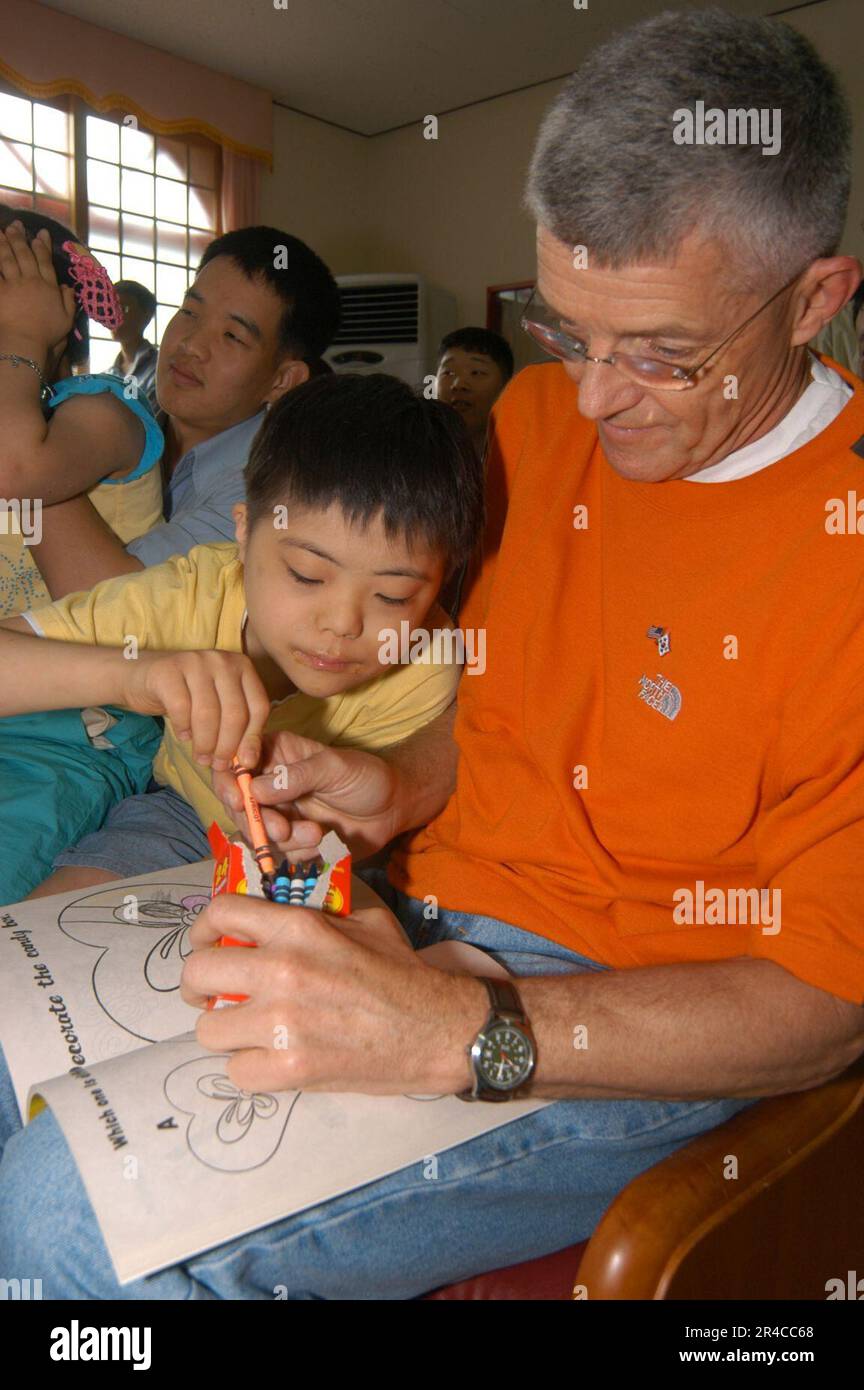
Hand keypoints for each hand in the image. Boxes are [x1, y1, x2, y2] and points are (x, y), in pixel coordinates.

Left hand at [0, 222, 74, 356]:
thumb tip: (67, 286)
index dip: (43, 246)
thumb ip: (68, 301)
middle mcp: (31, 281)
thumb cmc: (47, 334)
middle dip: (20, 239)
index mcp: (48, 287)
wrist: (25, 341)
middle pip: (25, 255)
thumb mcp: (66, 320)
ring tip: (0, 232)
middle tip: (15, 225)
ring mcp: (14, 285)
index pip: (45, 262)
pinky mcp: (0, 292)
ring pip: (8, 260)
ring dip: (4, 244)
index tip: (40, 234)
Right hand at [122, 649, 270, 769]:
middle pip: (234, 712)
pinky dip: (183, 728)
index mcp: (242, 666)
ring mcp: (195, 661)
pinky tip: (183, 736)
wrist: (144, 676)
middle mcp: (222, 660)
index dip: (253, 738)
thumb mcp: (219, 707)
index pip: (258, 706)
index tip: (245, 763)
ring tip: (201, 757)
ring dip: (205, 743)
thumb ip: (237, 728)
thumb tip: (249, 761)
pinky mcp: (168, 670)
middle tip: (218, 765)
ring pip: (208, 713)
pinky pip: (181, 708)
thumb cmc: (188, 695)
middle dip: (227, 746)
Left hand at [182, 892, 484, 1093]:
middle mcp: (282, 970)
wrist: (437, 1028)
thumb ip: (316, 909)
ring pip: (208, 1030)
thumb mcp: (363, 919)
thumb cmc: (401, 971)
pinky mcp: (290, 1068)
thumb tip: (277, 902)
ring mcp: (282, 1023)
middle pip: (198, 972)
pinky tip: (272, 1059)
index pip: (220, 912)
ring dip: (226, 1031)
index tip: (208, 942)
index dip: (203, 928)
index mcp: (298, 927)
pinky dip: (251, 1068)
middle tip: (215, 994)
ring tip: (248, 1031)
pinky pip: (235, 1071)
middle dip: (200, 985)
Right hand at [211, 731, 403, 857]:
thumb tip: (254, 790)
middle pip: (238, 806)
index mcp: (274, 754)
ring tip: (317, 834)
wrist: (392, 809)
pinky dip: (297, 853)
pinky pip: (278, 853)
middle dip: (257, 822)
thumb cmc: (365, 777)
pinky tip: (321, 843)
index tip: (239, 800)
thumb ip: (296, 777)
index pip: (234, 764)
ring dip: (283, 841)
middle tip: (282, 830)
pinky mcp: (290, 841)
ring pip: (256, 834)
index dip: (228, 783)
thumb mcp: (333, 768)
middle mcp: (268, 784)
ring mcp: (278, 814)